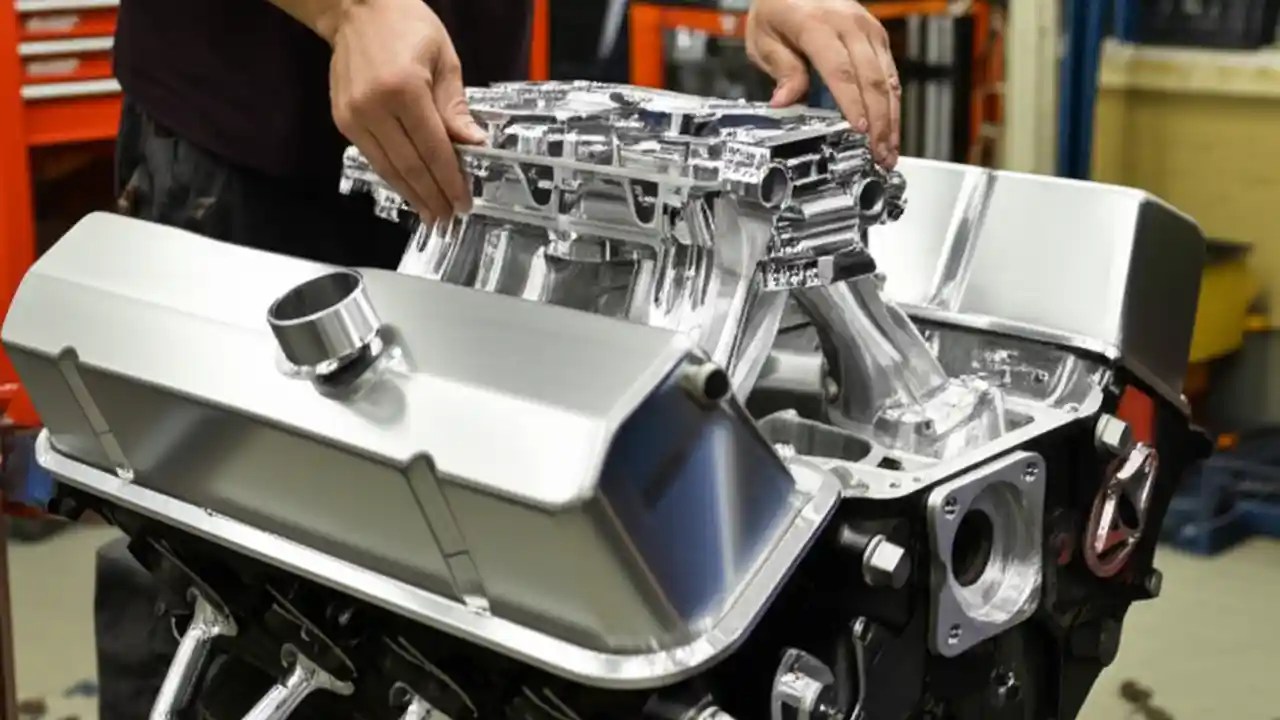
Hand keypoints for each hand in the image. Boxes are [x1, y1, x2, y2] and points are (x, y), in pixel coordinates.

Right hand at [326, 0, 482, 220]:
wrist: (357, 7)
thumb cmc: (408, 26)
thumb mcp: (444, 60)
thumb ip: (455, 107)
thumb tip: (473, 145)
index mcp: (404, 89)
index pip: (433, 147)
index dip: (449, 179)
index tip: (463, 202)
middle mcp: (374, 107)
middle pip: (408, 164)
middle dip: (431, 195)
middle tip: (448, 217)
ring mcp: (353, 115)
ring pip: (387, 167)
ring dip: (411, 194)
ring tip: (430, 213)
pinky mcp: (342, 119)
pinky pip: (372, 156)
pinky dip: (392, 176)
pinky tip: (408, 189)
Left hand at [746, 0, 900, 167]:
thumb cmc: (778, 9)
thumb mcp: (764, 37)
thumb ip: (781, 69)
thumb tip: (784, 102)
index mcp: (817, 25)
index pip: (840, 71)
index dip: (852, 104)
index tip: (858, 132)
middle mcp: (849, 25)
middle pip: (871, 79)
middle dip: (879, 122)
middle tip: (878, 155)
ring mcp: (868, 30)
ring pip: (887, 79)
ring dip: (891, 119)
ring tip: (888, 152)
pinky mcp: (877, 37)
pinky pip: (889, 74)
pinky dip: (892, 105)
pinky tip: (890, 129)